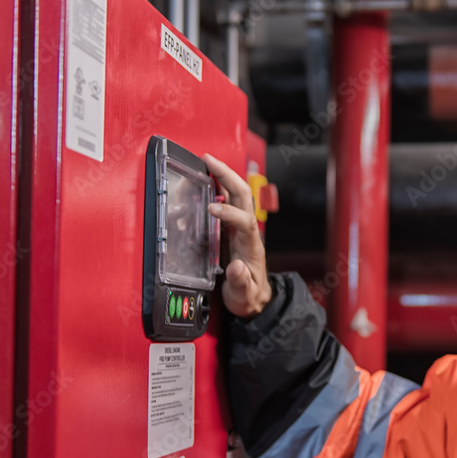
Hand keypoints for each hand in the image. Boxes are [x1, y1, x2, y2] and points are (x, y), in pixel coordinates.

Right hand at [202, 153, 272, 318]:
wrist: (253, 297)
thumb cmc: (248, 295)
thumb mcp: (244, 294)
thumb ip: (241, 282)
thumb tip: (237, 267)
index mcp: (251, 245)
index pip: (245, 221)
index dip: (229, 213)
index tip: (212, 209)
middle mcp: (247, 231)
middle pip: (242, 196)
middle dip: (227, 175)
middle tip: (208, 160)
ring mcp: (239, 228)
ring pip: (234, 195)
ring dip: (221, 176)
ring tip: (204, 162)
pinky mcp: (230, 229)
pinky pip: (225, 203)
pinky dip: (214, 189)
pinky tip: (203, 181)